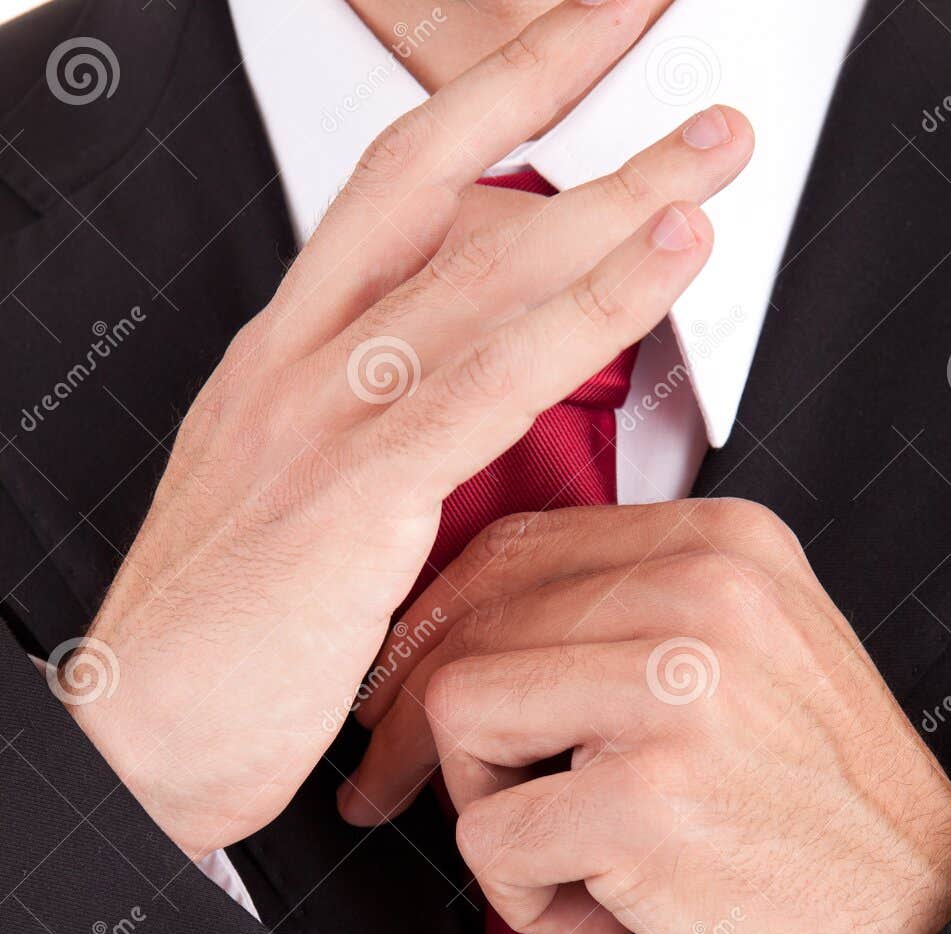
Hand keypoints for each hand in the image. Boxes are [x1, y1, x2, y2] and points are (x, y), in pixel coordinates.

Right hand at [64, 0, 752, 857]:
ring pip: (484, 272)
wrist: (140, 744)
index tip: (574, 43)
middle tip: (660, 52)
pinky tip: (659, 268)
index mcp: (283, 362)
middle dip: (560, 96)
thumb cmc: (217, 653)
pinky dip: (586, 313)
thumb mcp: (292, 515)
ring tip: (709, 156)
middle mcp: (298, 363)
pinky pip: (488, 380)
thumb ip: (371, 449)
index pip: (395, 186)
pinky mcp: (353, 496)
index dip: (490, 97)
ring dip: (614, 198)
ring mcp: (320, 418)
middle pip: (446, 190)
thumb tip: (457, 420)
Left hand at [339, 500, 950, 933]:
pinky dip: (528, 897)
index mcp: (725, 544)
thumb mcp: (750, 661)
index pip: (514, 547)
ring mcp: (681, 694)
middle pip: (467, 627)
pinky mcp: (651, 802)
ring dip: (484, 807)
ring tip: (568, 852)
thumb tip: (454, 625)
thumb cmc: (818, 812)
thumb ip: (627, 615)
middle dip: (413, 730)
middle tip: (397, 793)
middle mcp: (705, 596)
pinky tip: (609, 911)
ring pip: (458, 714)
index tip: (398, 699)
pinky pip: (491, 835)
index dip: (429, 631)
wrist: (917, 931)